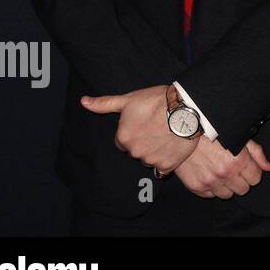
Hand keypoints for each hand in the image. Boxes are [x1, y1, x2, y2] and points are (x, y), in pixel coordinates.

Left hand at [81, 85, 197, 173]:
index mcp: (123, 138)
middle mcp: (134, 152)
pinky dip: (166, 161)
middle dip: (144, 142)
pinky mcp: (167, 165)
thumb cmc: (157, 101)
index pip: (123, 141)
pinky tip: (172, 148)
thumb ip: (105, 104)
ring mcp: (151, 160)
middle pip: (136, 151)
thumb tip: (83, 102)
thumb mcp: (129, 100)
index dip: (134, 132)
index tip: (145, 124)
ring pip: (149, 159)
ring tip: (167, 135)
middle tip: (157, 128)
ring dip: (155, 151)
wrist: (186, 107)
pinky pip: (162, 169)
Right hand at [174, 138, 269, 198]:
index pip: (256, 179)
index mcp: (238, 161)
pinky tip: (209, 174)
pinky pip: (211, 195)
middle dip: (241, 180)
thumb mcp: (240, 137)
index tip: (246, 167)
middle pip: (243, 190)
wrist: (184, 135)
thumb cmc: (213, 133)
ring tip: (221, 172)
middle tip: (233, 170)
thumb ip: (257, 153)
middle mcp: (225, 173)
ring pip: (228, 195)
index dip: (252, 172)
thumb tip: (268, 168)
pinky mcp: (197, 187)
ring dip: (227, 186)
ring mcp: (211, 182)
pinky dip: (212, 188)